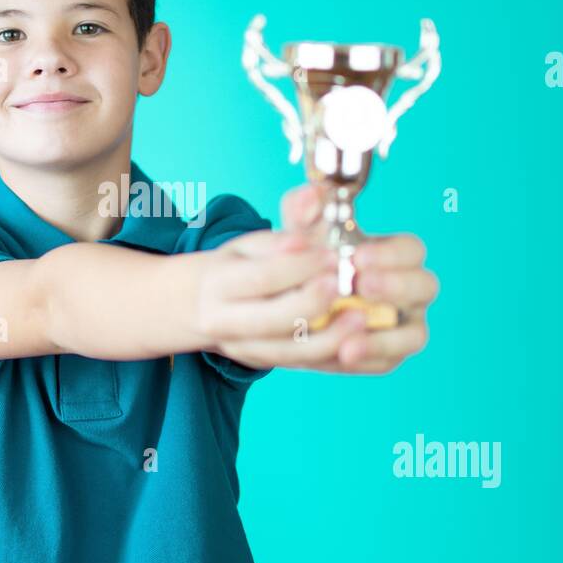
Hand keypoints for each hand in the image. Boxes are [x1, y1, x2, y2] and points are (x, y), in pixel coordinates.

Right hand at [196, 228, 368, 371]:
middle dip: (312, 303)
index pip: (263, 277)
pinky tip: (355, 341)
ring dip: (328, 337)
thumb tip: (315, 197)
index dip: (301, 267)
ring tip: (359, 319)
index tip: (332, 255)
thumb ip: (286, 226)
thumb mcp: (252, 243)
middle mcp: (225, 321)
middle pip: (272, 319)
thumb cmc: (237, 267)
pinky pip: (299, 365)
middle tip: (344, 285)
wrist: (202, 307)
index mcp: (219, 283)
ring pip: (288, 351)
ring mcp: (242, 349)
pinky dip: (329, 355)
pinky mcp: (262, 363)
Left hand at [276, 182, 439, 374]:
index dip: (391, 253)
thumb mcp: (301, 234)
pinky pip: (389, 360)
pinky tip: (343, 353)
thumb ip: (304, 209)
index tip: (359, 256)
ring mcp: (401, 325)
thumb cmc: (309, 260)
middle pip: (425, 287)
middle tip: (360, 286)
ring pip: (415, 333)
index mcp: (393, 256)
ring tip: (349, 338)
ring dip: (387, 336)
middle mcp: (407, 290)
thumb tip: (312, 193)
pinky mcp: (387, 354)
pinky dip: (369, 358)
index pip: (412, 250)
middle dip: (396, 287)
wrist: (288, 301)